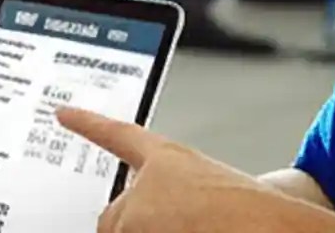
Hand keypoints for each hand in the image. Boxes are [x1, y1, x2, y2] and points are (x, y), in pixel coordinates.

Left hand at [57, 108, 334, 232]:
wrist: (270, 227)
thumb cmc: (255, 214)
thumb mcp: (214, 189)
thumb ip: (171, 191)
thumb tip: (160, 210)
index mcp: (168, 158)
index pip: (120, 135)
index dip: (89, 124)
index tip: (63, 113)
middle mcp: (145, 181)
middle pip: (112, 216)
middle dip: (133, 229)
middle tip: (183, 230)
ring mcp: (136, 210)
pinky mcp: (130, 229)